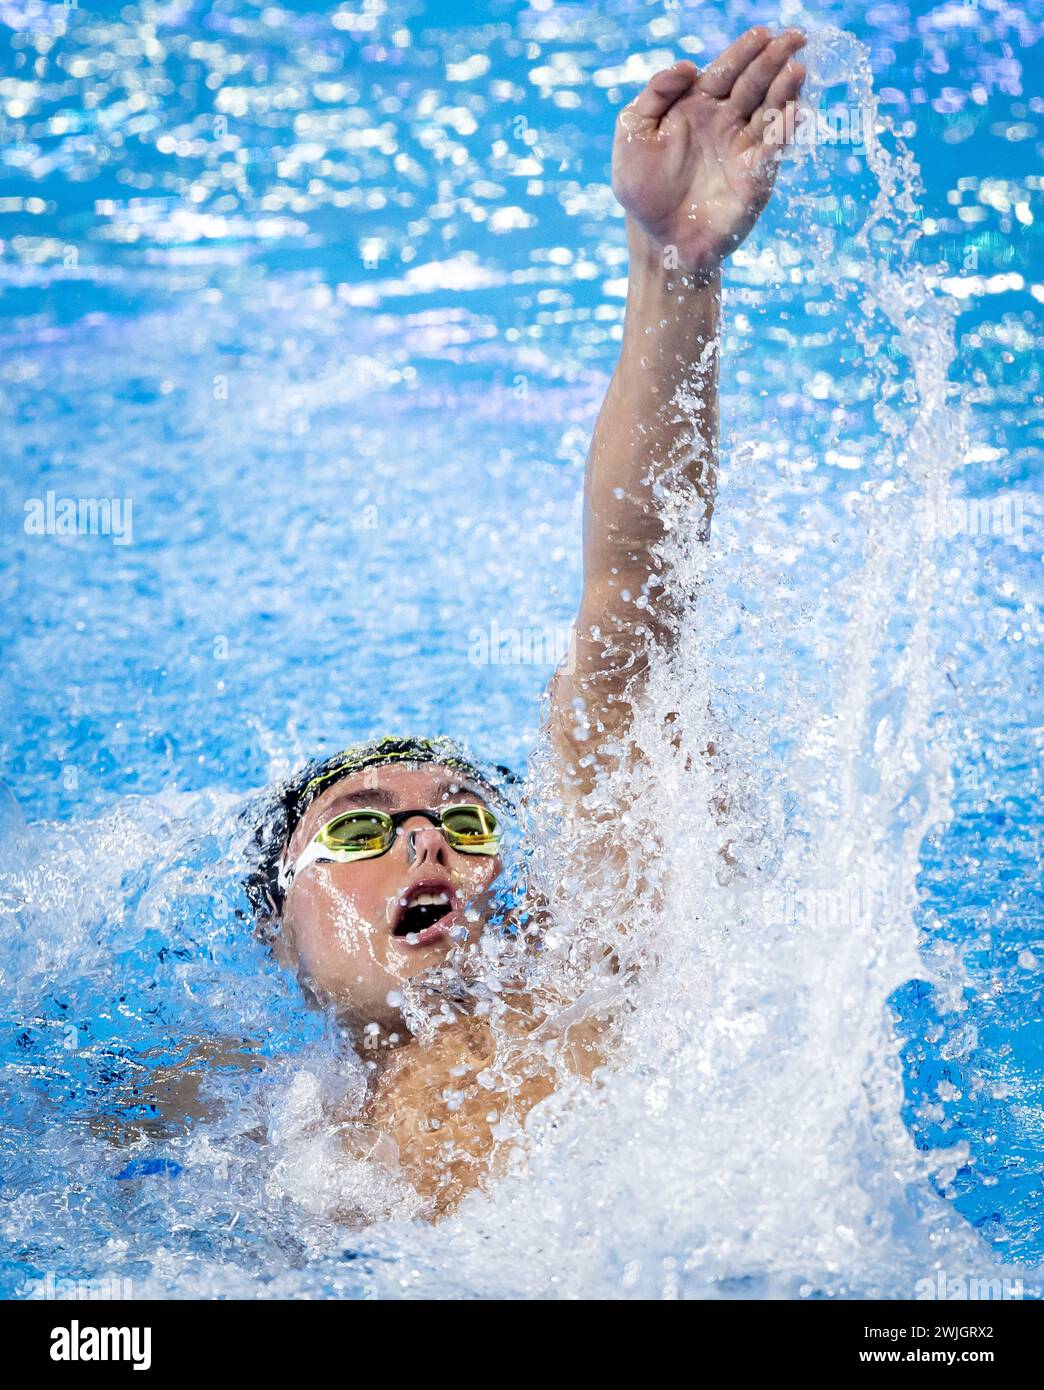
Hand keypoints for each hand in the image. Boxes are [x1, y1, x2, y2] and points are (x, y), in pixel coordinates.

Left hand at [612, 27, 806, 276]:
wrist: (657, 240)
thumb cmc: (642, 187)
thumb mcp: (633, 134)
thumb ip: (654, 95)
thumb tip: (688, 66)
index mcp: (698, 104)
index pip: (725, 70)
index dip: (744, 52)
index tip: (763, 34)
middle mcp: (726, 122)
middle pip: (754, 84)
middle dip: (774, 60)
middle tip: (794, 38)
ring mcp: (744, 149)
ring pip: (770, 112)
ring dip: (785, 90)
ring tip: (797, 69)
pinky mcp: (756, 178)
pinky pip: (773, 151)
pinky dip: (784, 132)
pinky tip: (793, 112)